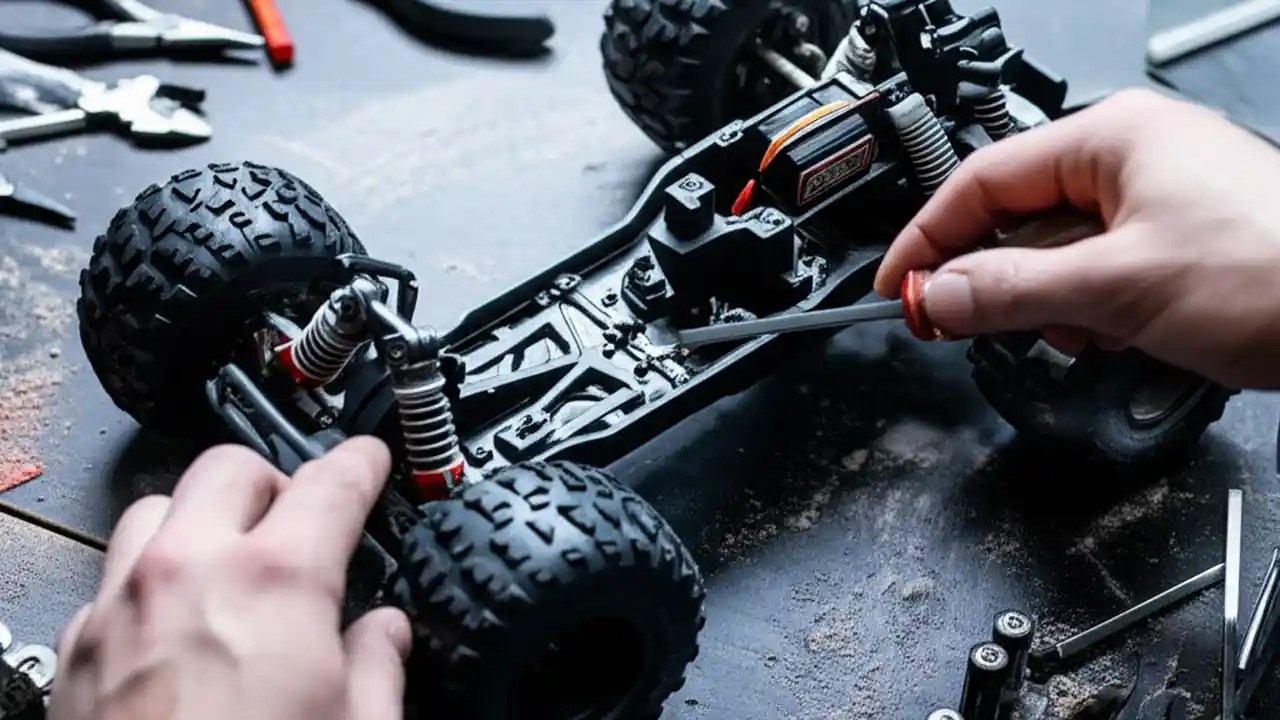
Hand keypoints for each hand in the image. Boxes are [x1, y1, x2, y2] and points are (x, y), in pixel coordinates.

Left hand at [48, 438, 410, 719]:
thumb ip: (377, 668)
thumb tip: (383, 636)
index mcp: (276, 583)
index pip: (331, 483)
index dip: (361, 464)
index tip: (369, 462)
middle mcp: (189, 574)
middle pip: (230, 469)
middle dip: (277, 481)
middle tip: (306, 517)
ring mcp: (122, 608)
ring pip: (158, 509)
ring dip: (204, 519)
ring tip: (237, 560)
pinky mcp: (77, 653)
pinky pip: (114, 578)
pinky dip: (153, 577)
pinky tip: (180, 622)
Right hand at [875, 87, 1279, 388]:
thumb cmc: (1279, 274)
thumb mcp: (1117, 288)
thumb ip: (1011, 291)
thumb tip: (937, 295)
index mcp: (1110, 138)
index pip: (981, 181)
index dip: (927, 239)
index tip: (897, 287)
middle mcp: (1129, 159)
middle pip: (1015, 219)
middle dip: (997, 280)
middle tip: (964, 324)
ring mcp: (1154, 201)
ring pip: (1054, 254)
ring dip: (1051, 303)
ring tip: (1088, 331)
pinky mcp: (1173, 242)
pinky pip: (1097, 272)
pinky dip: (1091, 310)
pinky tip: (1119, 331)